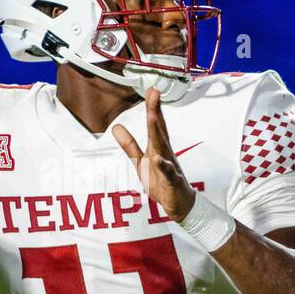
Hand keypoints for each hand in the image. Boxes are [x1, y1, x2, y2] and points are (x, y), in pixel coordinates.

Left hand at [111, 88, 196, 222]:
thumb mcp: (140, 162)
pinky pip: (167, 172)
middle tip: (154, 93)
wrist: (179, 203)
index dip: (152, 107)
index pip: (155, 124)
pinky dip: (163, 165)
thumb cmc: (161, 181)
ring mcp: (170, 166)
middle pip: (160, 129)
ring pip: (163, 147)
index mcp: (158, 147)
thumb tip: (116, 127)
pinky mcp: (171, 181)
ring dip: (158, 132)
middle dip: (156, 111)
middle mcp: (165, 152)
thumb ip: (129, 144)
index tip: (150, 90)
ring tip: (153, 117)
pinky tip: (158, 158)